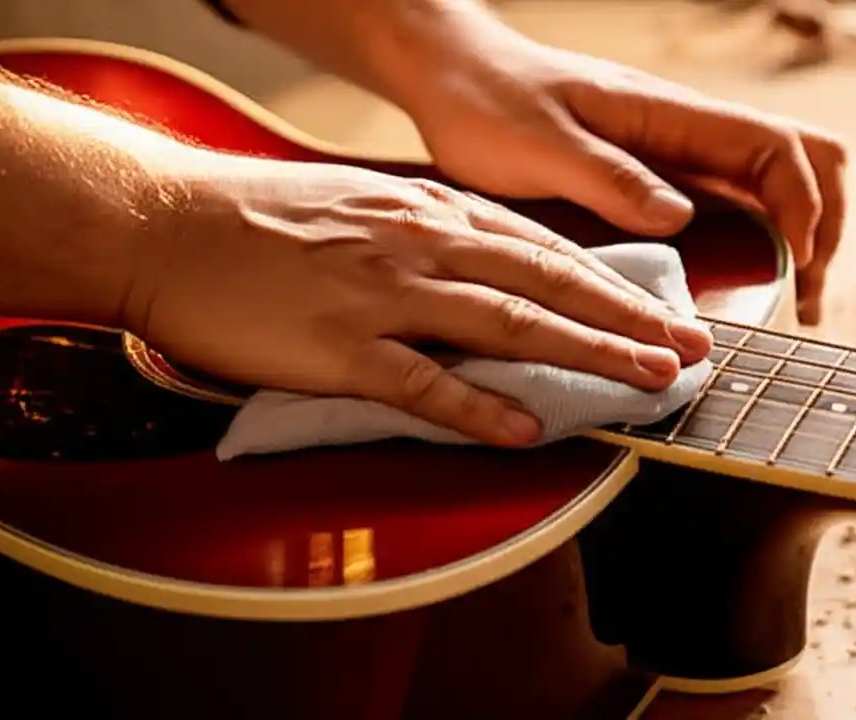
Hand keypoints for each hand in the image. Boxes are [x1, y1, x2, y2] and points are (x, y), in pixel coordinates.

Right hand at [123, 155, 713, 446]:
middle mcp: (420, 245)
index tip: (661, 309)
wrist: (164, 220)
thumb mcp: (360, 203)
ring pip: (508, 323)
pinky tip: (526, 428)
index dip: (610, 282)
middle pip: (547, 282)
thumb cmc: (257, 216)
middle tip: (691, 348)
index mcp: (426, 211)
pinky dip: (477, 406)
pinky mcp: (338, 346)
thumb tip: (485, 266)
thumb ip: (426, 231)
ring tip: (648, 380)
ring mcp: (382, 294)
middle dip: (628, 317)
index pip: (541, 247)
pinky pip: (421, 382)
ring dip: (587, 354)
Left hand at [394, 31, 846, 324]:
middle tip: (803, 297)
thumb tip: (679, 219)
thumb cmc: (487, 102)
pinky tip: (740, 277)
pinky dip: (755, 237)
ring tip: (787, 298)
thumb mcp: (540, 147)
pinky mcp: (655, 172)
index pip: (776, 148)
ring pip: (773, 180)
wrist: (454, 74)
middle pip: (802, 158)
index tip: (796, 268)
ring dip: (795, 234)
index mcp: (668, 114)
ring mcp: (675, 150)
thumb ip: (609, 179)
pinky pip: (730, 199)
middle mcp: (685, 129)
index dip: (804, 207)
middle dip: (821, 223)